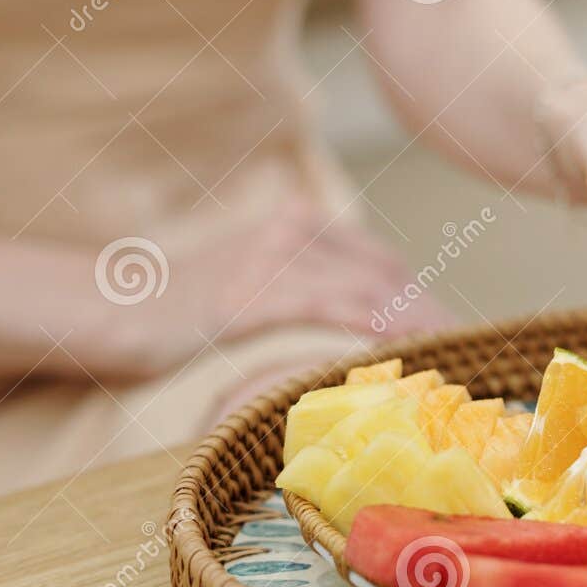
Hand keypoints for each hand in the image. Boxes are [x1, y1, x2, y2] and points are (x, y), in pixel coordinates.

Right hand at [206, 202, 454, 341]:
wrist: (119, 308)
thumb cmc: (187, 309)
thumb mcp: (255, 284)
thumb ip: (307, 290)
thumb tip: (364, 325)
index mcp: (300, 222)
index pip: (382, 262)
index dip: (425, 300)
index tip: (457, 336)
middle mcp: (293, 228)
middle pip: (386, 275)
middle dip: (431, 317)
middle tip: (467, 358)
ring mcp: (274, 257)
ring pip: (367, 291)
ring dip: (414, 328)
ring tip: (448, 364)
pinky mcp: (254, 292)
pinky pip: (329, 311)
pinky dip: (370, 332)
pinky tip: (400, 353)